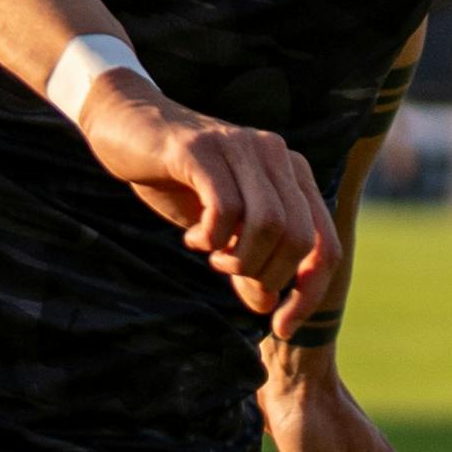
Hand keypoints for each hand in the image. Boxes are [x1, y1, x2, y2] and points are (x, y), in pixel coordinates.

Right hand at [76, 83, 346, 323]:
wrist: (125, 124)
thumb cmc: (177, 180)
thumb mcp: (221, 229)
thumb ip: (248, 262)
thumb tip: (267, 306)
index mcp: (292, 173)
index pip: (326, 244)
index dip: (309, 293)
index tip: (281, 327)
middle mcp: (275, 154)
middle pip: (299, 239)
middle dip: (266, 275)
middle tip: (229, 274)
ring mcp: (240, 146)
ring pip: (269, 225)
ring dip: (239, 258)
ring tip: (212, 255)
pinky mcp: (201, 149)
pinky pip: (226, 208)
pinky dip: (212, 237)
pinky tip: (194, 237)